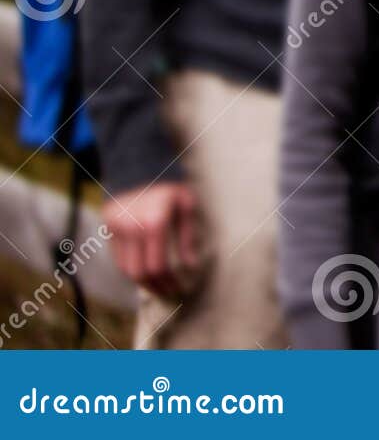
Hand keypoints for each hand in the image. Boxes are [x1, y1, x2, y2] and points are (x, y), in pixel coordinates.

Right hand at [105, 182, 202, 299]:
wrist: (139, 163)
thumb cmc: (170, 185)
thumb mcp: (186, 206)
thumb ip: (187, 237)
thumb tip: (191, 265)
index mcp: (154, 223)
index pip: (158, 265)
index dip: (169, 282)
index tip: (179, 288)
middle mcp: (132, 228)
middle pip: (139, 272)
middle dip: (155, 287)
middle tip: (169, 293)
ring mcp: (116, 229)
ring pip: (125, 268)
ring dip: (141, 282)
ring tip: (158, 286)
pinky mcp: (108, 227)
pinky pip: (118, 257)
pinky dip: (130, 268)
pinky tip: (145, 272)